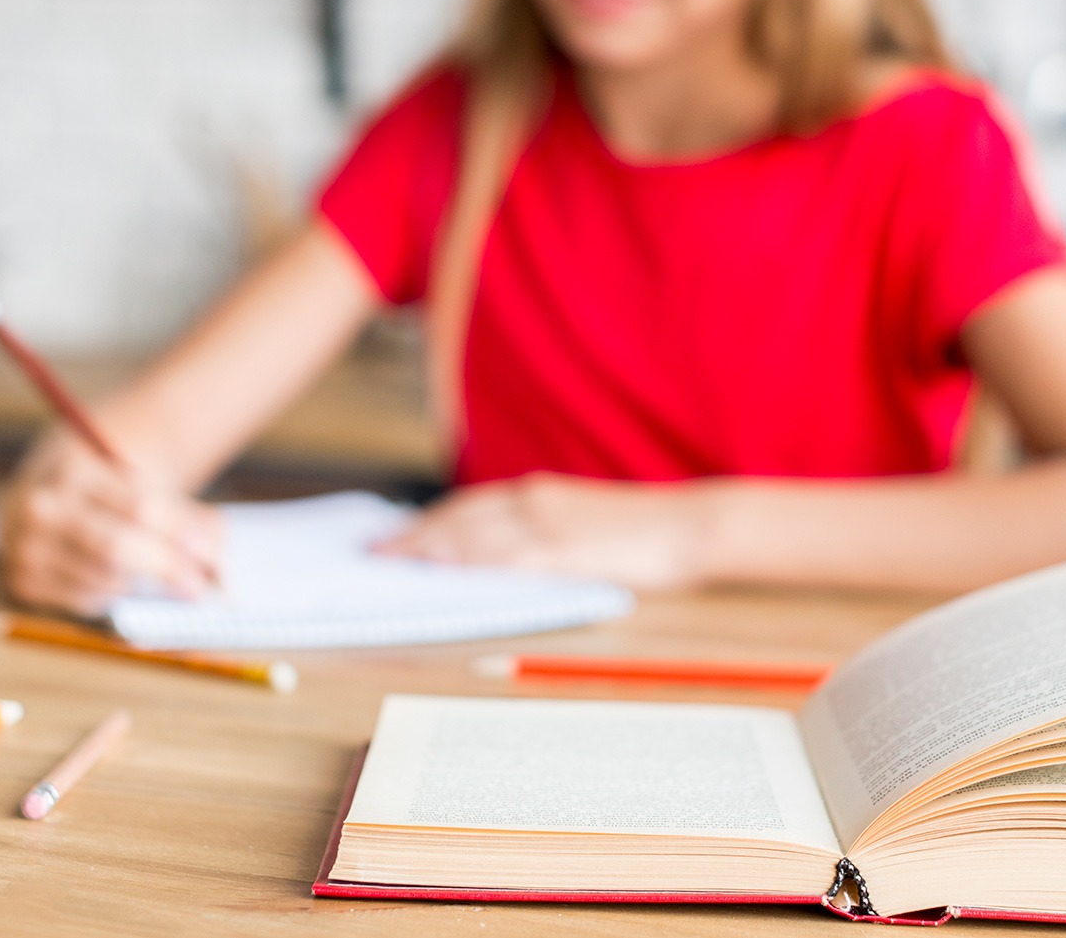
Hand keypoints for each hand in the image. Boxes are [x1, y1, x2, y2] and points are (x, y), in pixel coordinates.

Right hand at [0, 427, 222, 617]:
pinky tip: (120, 578)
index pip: (138, 508)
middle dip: (166, 568)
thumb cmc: (109, 487)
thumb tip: (223, 570)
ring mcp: (25, 546)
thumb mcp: (144, 485)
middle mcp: (41, 508)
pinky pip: (85, 599)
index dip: (180, 533)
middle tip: (201, 586)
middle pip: (116, 547)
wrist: (51, 489)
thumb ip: (187, 520)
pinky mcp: (22, 581)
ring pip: (103, 579)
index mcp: (73, 468)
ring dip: (142, 583)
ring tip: (164, 575)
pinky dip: (114, 593)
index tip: (210, 554)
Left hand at [375, 473, 713, 590]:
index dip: (428, 520)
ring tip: (394, 561)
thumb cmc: (643, 530)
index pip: (468, 505)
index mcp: (539, 494)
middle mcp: (535, 501)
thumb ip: (542, 535)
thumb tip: (500, 558)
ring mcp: (549, 525)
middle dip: (414, 534)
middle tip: (374, 551)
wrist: (690, 525)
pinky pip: (508, 557)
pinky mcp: (565, 550)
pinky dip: (472, 562)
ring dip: (430, 546)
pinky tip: (449, 570)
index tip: (395, 535)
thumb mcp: (584, 524)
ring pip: (474, 533)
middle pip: (460, 517)